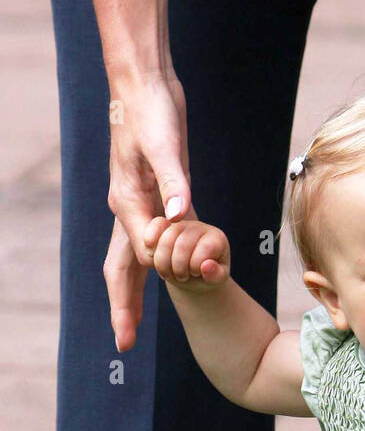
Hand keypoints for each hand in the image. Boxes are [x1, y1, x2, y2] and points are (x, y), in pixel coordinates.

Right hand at [103, 72, 193, 348]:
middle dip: (123, 308)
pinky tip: (160, 285)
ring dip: (130, 297)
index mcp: (128, 202)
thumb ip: (174, 183)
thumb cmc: (153, 110)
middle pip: (119, 270)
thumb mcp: (166, 144)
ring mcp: (136, 209)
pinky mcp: (151, 202)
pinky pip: (146, 248)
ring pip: (129, 264)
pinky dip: (149, 271)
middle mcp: (127, 211)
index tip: (175, 292)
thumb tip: (179, 217)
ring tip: (130, 329)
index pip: (144, 254)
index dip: (160, 275)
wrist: (144, 85)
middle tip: (124, 345)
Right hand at [143, 217, 230, 289]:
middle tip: (181, 277)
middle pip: (183, 245)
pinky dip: (151, 245)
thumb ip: (216, 275)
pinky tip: (153, 256)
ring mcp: (180, 224)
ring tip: (169, 273)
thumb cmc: (207, 276)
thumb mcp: (217, 279)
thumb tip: (206, 266)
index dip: (196, 266)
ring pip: (166, 240)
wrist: (192, 273)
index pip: (205, 248)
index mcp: (216, 239)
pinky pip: (154, 227)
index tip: (196, 274)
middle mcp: (199, 227)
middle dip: (179, 268)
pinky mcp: (163, 224)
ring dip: (163, 263)